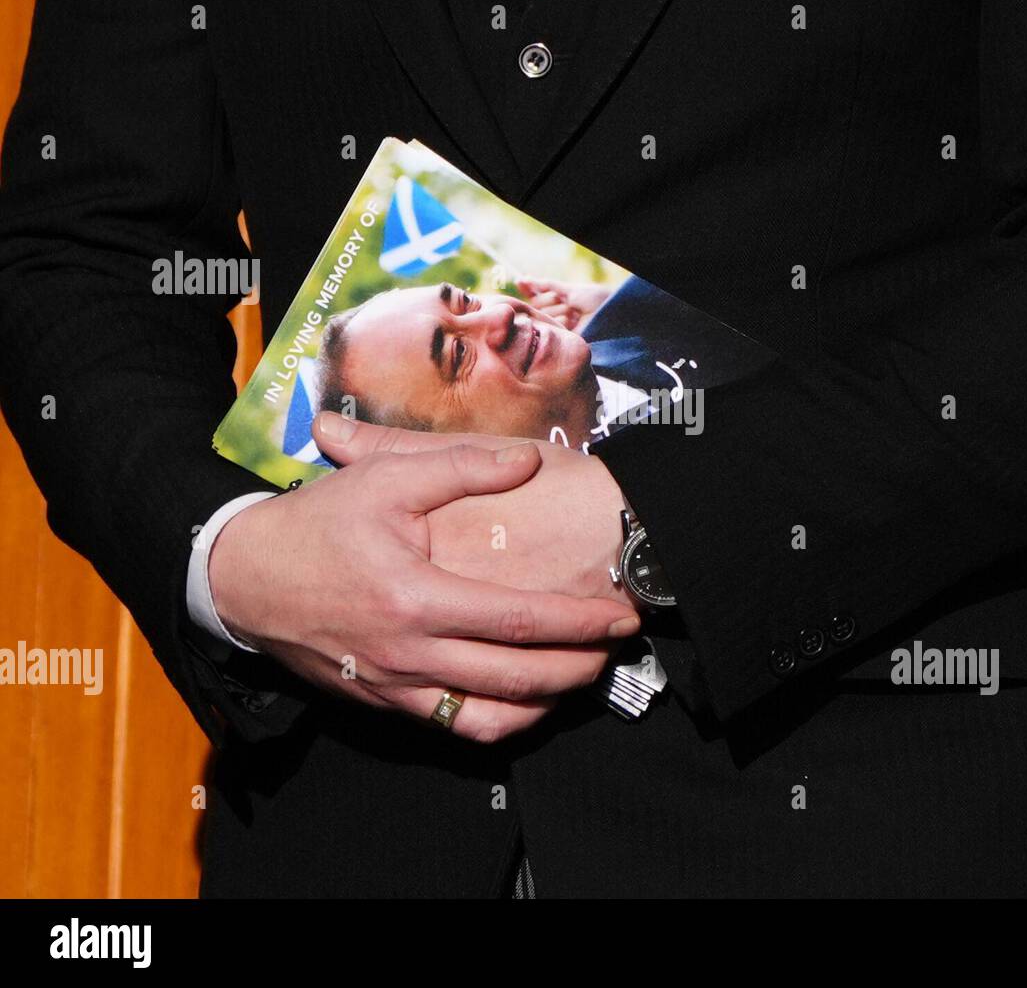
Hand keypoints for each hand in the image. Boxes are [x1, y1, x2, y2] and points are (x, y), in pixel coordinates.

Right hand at [208, 439, 639, 742]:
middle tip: (614, 650)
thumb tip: (526, 463)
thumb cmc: (316, 524)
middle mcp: (409, 655)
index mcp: (415, 600)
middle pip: (515, 681)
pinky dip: (497, 721)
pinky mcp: (382, 704)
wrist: (242, 578)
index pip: (518, 621)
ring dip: (543, 705)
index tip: (620, 616)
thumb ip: (460, 467)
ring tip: (577, 678)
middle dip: (577, 669)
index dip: (579, 622)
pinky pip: (452, 728)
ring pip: (487, 721)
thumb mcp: (384, 480)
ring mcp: (394, 688)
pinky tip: (521, 699)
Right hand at [516, 277, 610, 330]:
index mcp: (553, 303)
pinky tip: (573, 318)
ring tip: (577, 312)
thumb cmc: (592, 297)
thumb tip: (520, 278)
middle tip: (570, 302)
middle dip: (553, 300)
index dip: (528, 289)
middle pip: (536, 307)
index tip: (520, 280)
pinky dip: (563, 321)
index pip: (533, 297)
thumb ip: (544, 285)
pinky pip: (554, 327)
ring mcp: (557, 328)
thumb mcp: (567, 289)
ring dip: (563, 311)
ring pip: (545, 316)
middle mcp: (553, 315)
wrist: (608, 309)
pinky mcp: (563, 339)